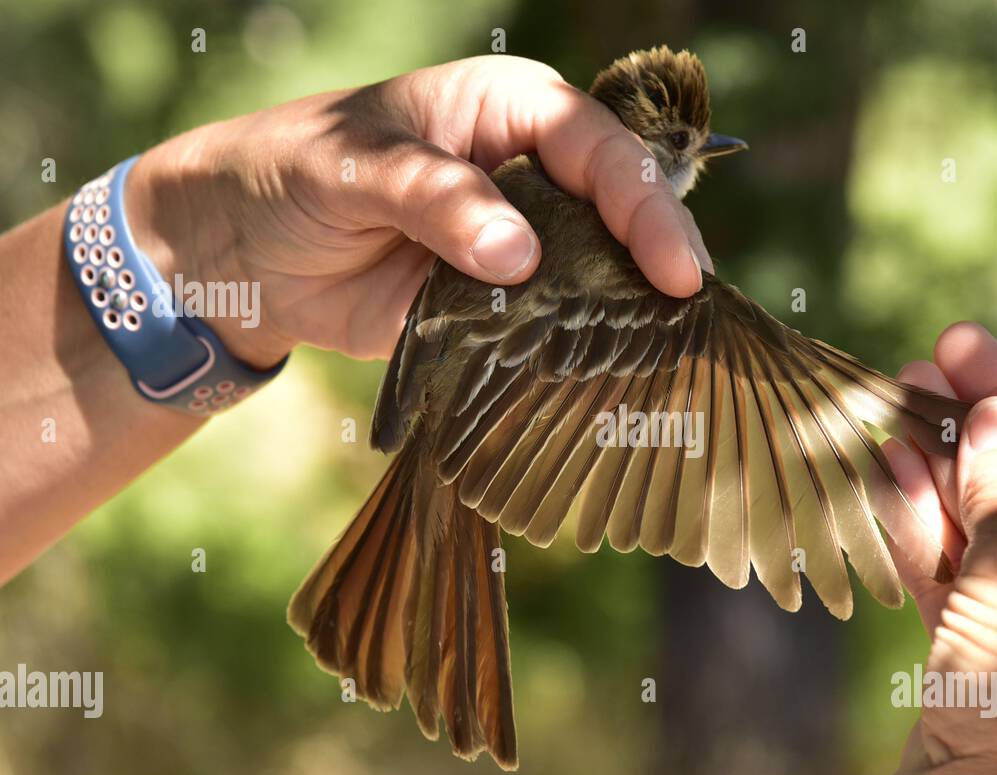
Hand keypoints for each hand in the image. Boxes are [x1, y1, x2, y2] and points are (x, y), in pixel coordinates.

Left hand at [123, 56, 710, 365]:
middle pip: (617, 208)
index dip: (640, 200)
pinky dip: (577, 351)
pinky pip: (552, 326)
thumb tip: (520, 255)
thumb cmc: (293, 172)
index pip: (594, 145)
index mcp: (507, 111)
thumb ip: (437, 198)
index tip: (669, 266)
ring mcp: (521, 245)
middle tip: (688, 306)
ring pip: (596, 271)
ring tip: (669, 348)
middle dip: (657, 253)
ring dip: (627, 308)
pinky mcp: (501, 306)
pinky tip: (608, 375)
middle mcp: (530, 175)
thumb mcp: (355, 167)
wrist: (242, 250)